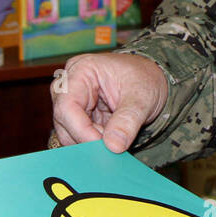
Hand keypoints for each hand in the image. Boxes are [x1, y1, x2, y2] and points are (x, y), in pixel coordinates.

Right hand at [51, 52, 168, 153]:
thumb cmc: (145, 79)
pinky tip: (112, 141)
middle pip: (63, 121)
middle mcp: (69, 85)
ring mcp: (71, 101)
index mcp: (81, 70)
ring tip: (116, 140)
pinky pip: (77, 137)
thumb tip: (113, 146)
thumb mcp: (142, 98)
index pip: (67, 106)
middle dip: (87, 138)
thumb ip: (128, 120)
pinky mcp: (77, 116)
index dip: (81, 130)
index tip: (104, 146)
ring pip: (67, 133)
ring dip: (90, 143)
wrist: (151, 81)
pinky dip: (93, 144)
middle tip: (114, 147)